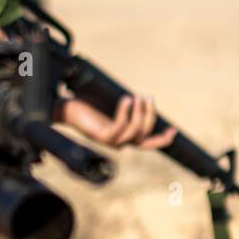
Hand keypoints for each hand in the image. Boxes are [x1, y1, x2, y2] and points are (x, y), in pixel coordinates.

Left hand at [55, 94, 177, 149]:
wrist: (64, 108)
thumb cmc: (86, 105)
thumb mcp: (109, 105)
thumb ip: (125, 106)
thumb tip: (140, 97)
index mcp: (122, 136)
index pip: (146, 143)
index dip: (161, 140)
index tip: (173, 130)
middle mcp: (118, 142)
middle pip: (144, 136)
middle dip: (150, 117)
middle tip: (147, 96)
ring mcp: (110, 141)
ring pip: (135, 132)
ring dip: (139, 113)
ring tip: (136, 95)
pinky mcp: (101, 136)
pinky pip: (120, 127)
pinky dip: (125, 112)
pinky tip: (125, 99)